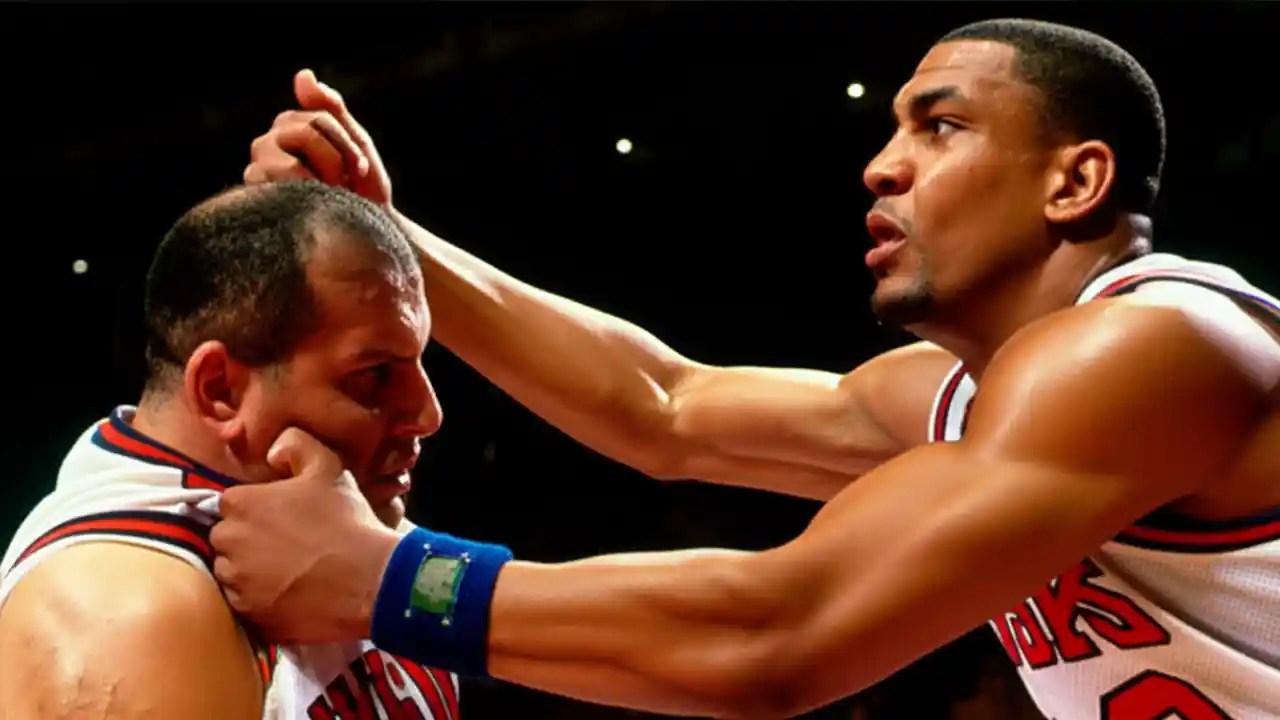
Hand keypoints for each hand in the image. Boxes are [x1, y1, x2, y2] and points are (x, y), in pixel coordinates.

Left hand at [210, 428, 401, 644]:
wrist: (368, 579)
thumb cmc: (346, 521)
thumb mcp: (328, 467)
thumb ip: (295, 445)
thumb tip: (272, 451)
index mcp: (240, 503)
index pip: (232, 503)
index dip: (258, 509)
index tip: (282, 517)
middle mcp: (228, 540)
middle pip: (227, 538)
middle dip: (249, 540)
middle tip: (286, 545)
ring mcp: (235, 579)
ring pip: (232, 571)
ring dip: (251, 570)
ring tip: (287, 571)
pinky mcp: (248, 612)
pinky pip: (244, 602)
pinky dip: (260, 598)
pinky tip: (290, 592)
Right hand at [244, 69, 392, 206]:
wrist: (365, 232)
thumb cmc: (361, 188)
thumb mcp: (355, 143)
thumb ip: (330, 109)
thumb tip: (302, 75)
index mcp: (289, 126)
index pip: (317, 118)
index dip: (346, 144)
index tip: (360, 168)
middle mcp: (266, 145)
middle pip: (304, 132)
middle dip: (336, 160)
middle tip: (345, 185)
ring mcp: (256, 172)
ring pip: (287, 162)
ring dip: (319, 183)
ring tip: (327, 196)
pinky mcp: (254, 199)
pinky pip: (273, 187)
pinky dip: (301, 196)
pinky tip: (310, 205)